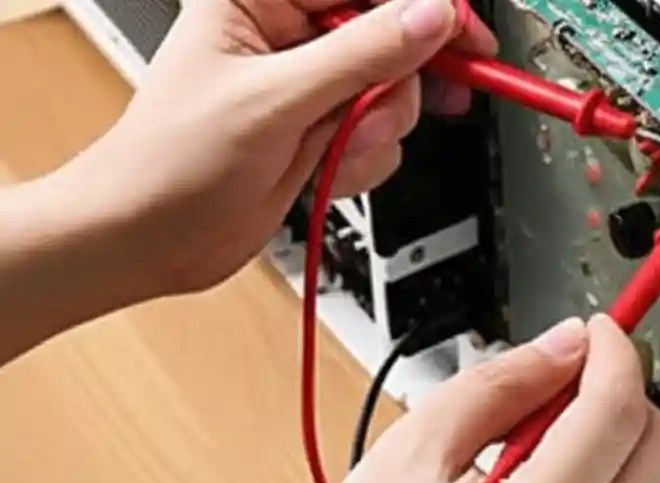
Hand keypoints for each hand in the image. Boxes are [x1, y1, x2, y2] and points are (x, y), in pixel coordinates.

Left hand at [62, 0, 494, 294]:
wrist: (150, 239)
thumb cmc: (170, 162)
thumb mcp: (275, 100)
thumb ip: (362, 54)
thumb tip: (429, 16)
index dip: (424, 9)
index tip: (466, 38)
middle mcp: (288, 35)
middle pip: (392, 36)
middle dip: (393, 86)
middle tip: (378, 114)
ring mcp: (309, 86)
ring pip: (395, 91)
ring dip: (376, 131)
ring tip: (333, 151)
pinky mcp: (322, 130)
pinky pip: (382, 133)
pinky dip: (365, 159)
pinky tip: (324, 171)